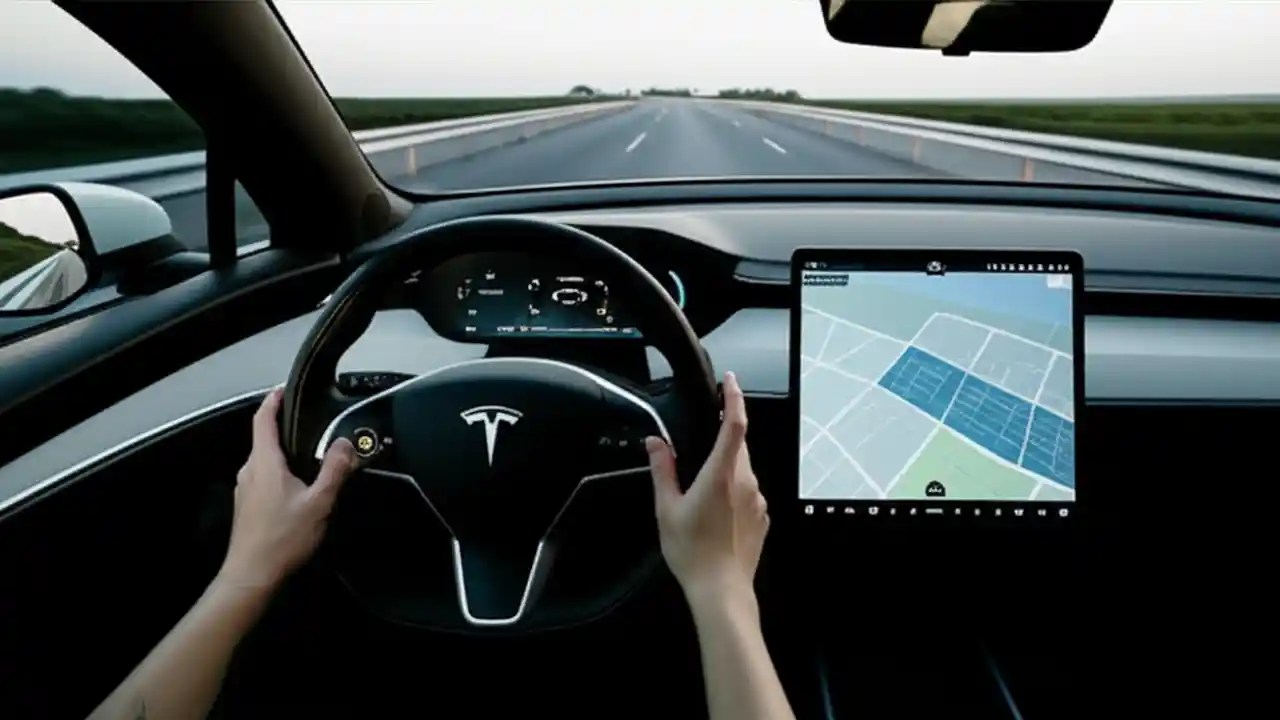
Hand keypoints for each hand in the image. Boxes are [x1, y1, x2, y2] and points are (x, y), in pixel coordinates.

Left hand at [218, 388, 356, 591]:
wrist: (251, 574)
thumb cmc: (282, 538)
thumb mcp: (318, 502)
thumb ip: (334, 470)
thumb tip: (346, 443)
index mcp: (264, 462)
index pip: (263, 419)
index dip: (273, 400)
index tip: (284, 389)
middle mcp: (249, 471)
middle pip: (265, 439)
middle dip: (286, 430)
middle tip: (312, 428)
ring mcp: (245, 489)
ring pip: (266, 461)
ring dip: (285, 455)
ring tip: (311, 460)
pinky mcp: (246, 505)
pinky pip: (264, 478)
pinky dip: (280, 474)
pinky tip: (299, 489)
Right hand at [647, 371, 768, 610]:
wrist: (722, 591)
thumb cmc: (692, 552)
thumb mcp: (667, 509)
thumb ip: (663, 470)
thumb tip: (656, 443)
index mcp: (721, 475)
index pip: (735, 425)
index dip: (734, 398)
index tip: (731, 382)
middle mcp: (746, 483)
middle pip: (739, 446)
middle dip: (723, 439)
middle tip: (700, 447)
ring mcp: (758, 500)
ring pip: (744, 470)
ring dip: (727, 469)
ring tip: (701, 492)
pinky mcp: (762, 517)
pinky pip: (748, 493)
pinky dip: (734, 492)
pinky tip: (715, 513)